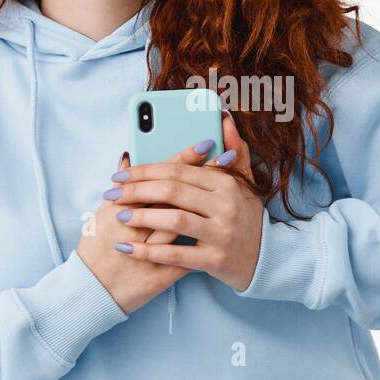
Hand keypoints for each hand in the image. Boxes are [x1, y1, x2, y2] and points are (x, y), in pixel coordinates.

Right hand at [77, 138, 220, 314]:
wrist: (90, 293)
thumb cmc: (95, 250)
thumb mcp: (99, 217)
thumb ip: (118, 187)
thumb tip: (127, 157)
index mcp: (118, 211)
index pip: (155, 178)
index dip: (181, 159)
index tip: (205, 144)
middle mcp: (133, 230)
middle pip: (173, 196)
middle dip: (200, 174)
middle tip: (225, 154)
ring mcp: (147, 255)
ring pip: (181, 225)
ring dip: (207, 207)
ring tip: (230, 190)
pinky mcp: (157, 278)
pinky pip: (184, 260)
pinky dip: (201, 245)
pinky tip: (220, 231)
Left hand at [100, 111, 263, 292]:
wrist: (268, 260)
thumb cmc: (247, 218)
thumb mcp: (245, 183)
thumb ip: (235, 151)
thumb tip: (225, 118)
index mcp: (227, 183)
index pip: (179, 170)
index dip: (146, 170)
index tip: (120, 175)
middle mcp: (226, 206)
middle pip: (173, 191)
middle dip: (137, 191)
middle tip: (111, 194)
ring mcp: (222, 234)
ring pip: (174, 221)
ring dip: (142, 217)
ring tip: (119, 216)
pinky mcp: (216, 260)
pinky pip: (176, 255)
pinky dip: (148, 252)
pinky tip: (128, 248)